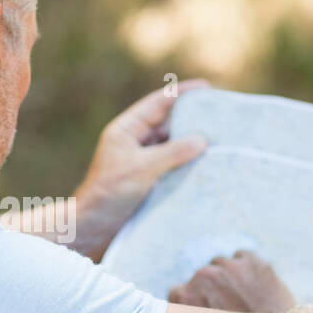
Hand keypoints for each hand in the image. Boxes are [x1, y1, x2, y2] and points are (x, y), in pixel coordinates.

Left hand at [71, 79, 209, 260]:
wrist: (92, 226)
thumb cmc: (110, 193)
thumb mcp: (143, 169)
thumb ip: (173, 152)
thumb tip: (202, 140)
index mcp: (126, 129)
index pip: (157, 104)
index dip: (181, 93)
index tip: (206, 87)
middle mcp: (133, 140)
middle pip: (166, 122)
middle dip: (191, 117)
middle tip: (220, 113)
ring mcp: (140, 158)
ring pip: (170, 143)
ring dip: (190, 141)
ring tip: (219, 137)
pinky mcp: (146, 177)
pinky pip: (170, 162)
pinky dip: (186, 160)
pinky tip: (205, 162)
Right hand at [168, 251, 295, 312]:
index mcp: (187, 296)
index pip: (177, 292)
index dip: (191, 302)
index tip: (202, 312)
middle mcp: (204, 276)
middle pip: (201, 277)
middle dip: (213, 289)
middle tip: (227, 308)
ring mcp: (229, 267)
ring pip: (221, 263)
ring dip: (229, 276)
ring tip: (243, 297)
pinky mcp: (252, 261)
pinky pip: (241, 255)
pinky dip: (246, 267)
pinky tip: (254, 286)